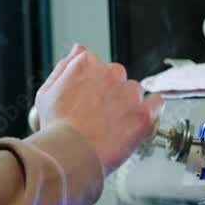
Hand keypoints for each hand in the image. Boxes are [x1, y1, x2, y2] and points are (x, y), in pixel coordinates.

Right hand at [35, 44, 163, 175]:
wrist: (69, 155)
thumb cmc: (56, 128)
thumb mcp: (47, 92)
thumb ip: (65, 66)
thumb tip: (78, 49)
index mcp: (87, 64)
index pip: (97, 65)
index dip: (93, 85)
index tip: (89, 100)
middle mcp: (110, 73)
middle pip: (117, 77)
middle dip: (110, 93)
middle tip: (99, 116)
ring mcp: (129, 94)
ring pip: (135, 91)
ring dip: (128, 104)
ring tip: (113, 125)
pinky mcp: (143, 114)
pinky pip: (157, 103)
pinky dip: (151, 110)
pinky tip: (138, 120)